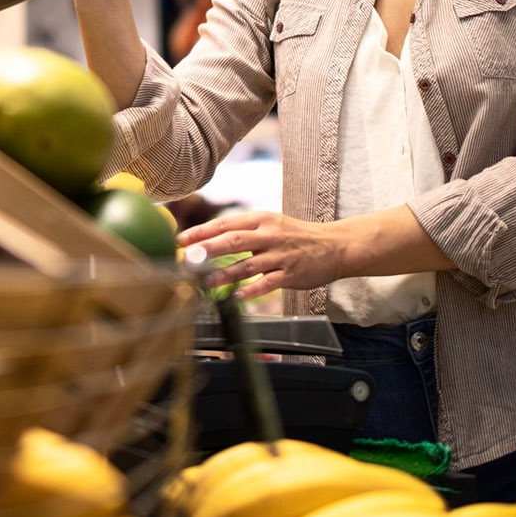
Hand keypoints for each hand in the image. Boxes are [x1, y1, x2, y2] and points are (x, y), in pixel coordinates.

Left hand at [177, 211, 354, 300]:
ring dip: (224, 274)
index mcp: (262, 220)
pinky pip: (268, 283)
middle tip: (186, 257)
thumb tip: (209, 239)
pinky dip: (252, 290)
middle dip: (207, 249)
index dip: (202, 232)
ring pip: (247, 264)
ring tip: (203, 282)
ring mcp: (280, 255)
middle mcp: (269, 235)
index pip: (226, 224)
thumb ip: (244, 231)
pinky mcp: (291, 273)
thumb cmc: (297, 236)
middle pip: (233, 240)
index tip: (180, 239)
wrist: (334, 245)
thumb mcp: (272, 224)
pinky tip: (237, 297)